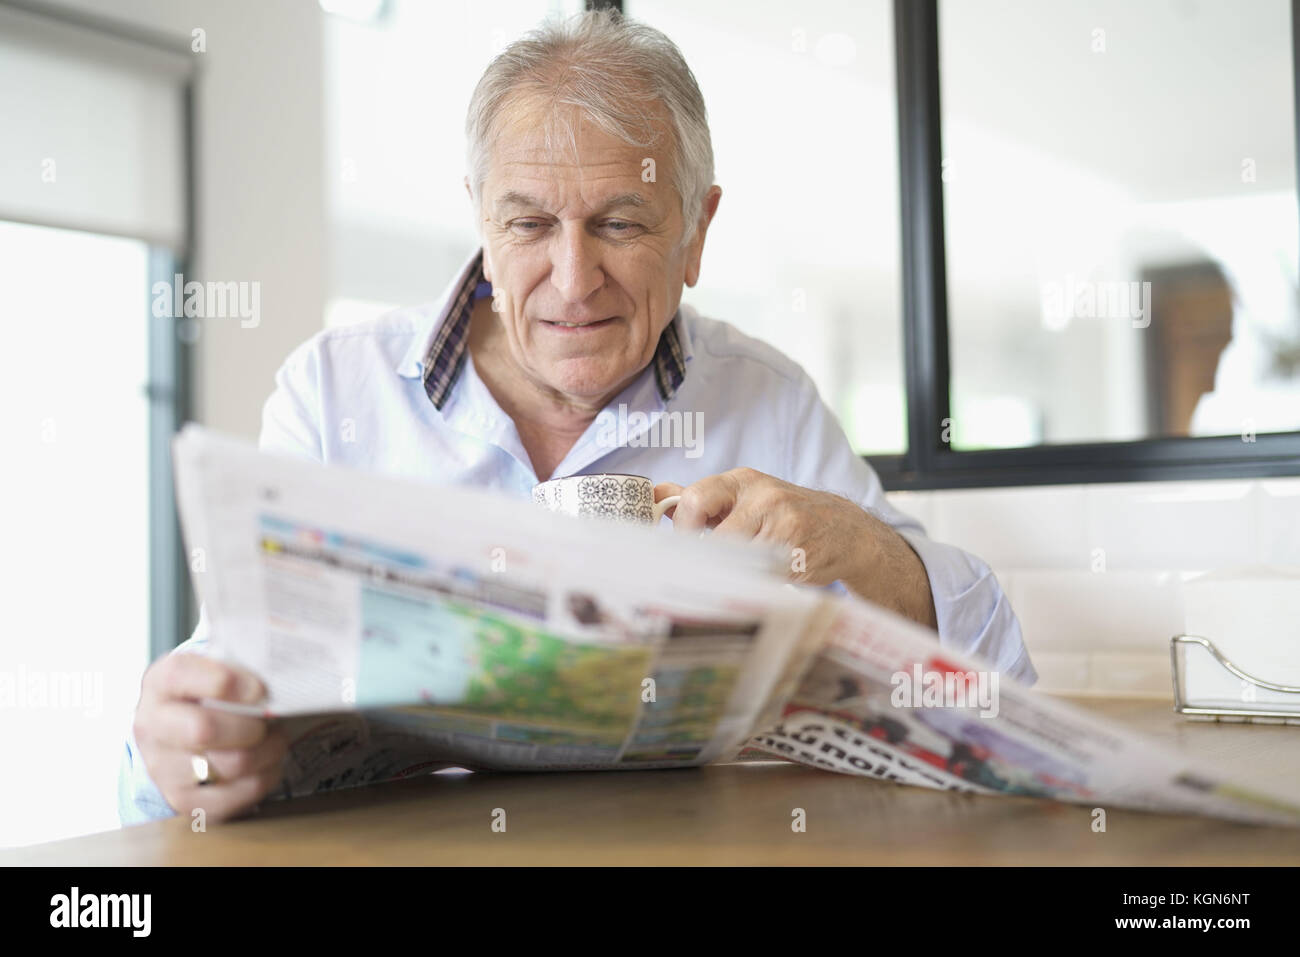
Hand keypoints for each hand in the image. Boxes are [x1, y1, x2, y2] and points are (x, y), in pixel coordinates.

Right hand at [133, 653, 287, 822]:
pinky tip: (268, 759)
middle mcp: (152, 728)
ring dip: (268, 749)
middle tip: (268, 718)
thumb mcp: (213, 668)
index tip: (258, 688)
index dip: (225, 680)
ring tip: (273, 736)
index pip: (180, 675)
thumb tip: (277, 666)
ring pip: (233, 764)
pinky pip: (243, 792)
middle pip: (204, 730)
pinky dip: (269, 773)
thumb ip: (238, 662)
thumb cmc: (208, 695)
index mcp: (159, 684)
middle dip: (250, 724)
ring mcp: (164, 770)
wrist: (178, 737)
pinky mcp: (188, 802)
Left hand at [655, 468, 936, 628]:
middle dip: (706, 556)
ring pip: (735, 561)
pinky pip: (760, 576)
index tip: (684, 547)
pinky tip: (767, 576)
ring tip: (745, 570)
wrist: (844, 531)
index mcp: (742, 481)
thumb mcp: (745, 498)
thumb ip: (702, 501)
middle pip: (713, 535)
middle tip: (709, 566)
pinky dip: (757, 582)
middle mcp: (763, 496)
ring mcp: (783, 523)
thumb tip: (654, 496)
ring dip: (734, 573)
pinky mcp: (798, 551)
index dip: (682, 529)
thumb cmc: (784, 516)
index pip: (694, 500)